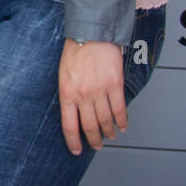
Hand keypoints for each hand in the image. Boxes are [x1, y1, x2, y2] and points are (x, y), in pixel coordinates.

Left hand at [58, 39, 125, 154]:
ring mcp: (100, 91)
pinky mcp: (115, 86)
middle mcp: (83, 95)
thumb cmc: (74, 52)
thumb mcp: (62, 74)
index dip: (73, 141)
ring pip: (106, 121)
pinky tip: (122, 127)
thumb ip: (68, 93)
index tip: (76, 150)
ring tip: (110, 136)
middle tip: (97, 145)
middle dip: (93, 140)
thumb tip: (73, 111)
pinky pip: (120, 110)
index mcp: (66, 92)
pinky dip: (122, 121)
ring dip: (108, 132)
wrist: (91, 34)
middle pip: (89, 127)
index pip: (69, 125)